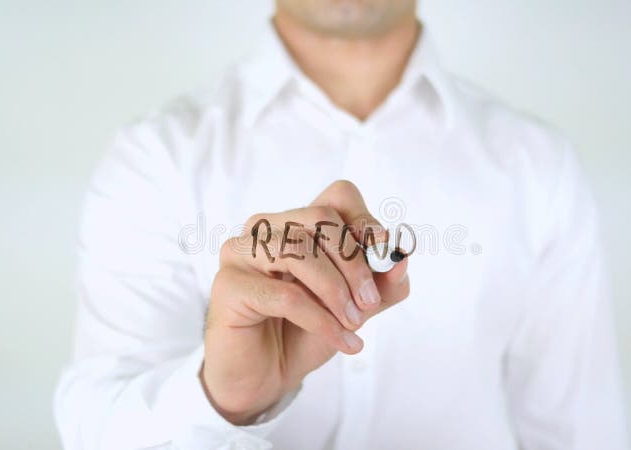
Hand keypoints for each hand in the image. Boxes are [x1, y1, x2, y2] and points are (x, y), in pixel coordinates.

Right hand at [201, 180, 409, 424]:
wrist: (265, 377)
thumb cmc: (304, 333)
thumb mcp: (355, 307)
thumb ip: (381, 284)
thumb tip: (402, 259)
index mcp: (296, 223)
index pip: (337, 196)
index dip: (365, 221)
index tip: (385, 256)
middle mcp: (264, 228)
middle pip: (320, 217)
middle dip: (354, 261)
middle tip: (370, 302)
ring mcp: (240, 253)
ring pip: (298, 250)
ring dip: (336, 290)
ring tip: (354, 324)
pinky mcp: (227, 285)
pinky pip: (285, 294)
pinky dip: (321, 319)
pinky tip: (341, 340)